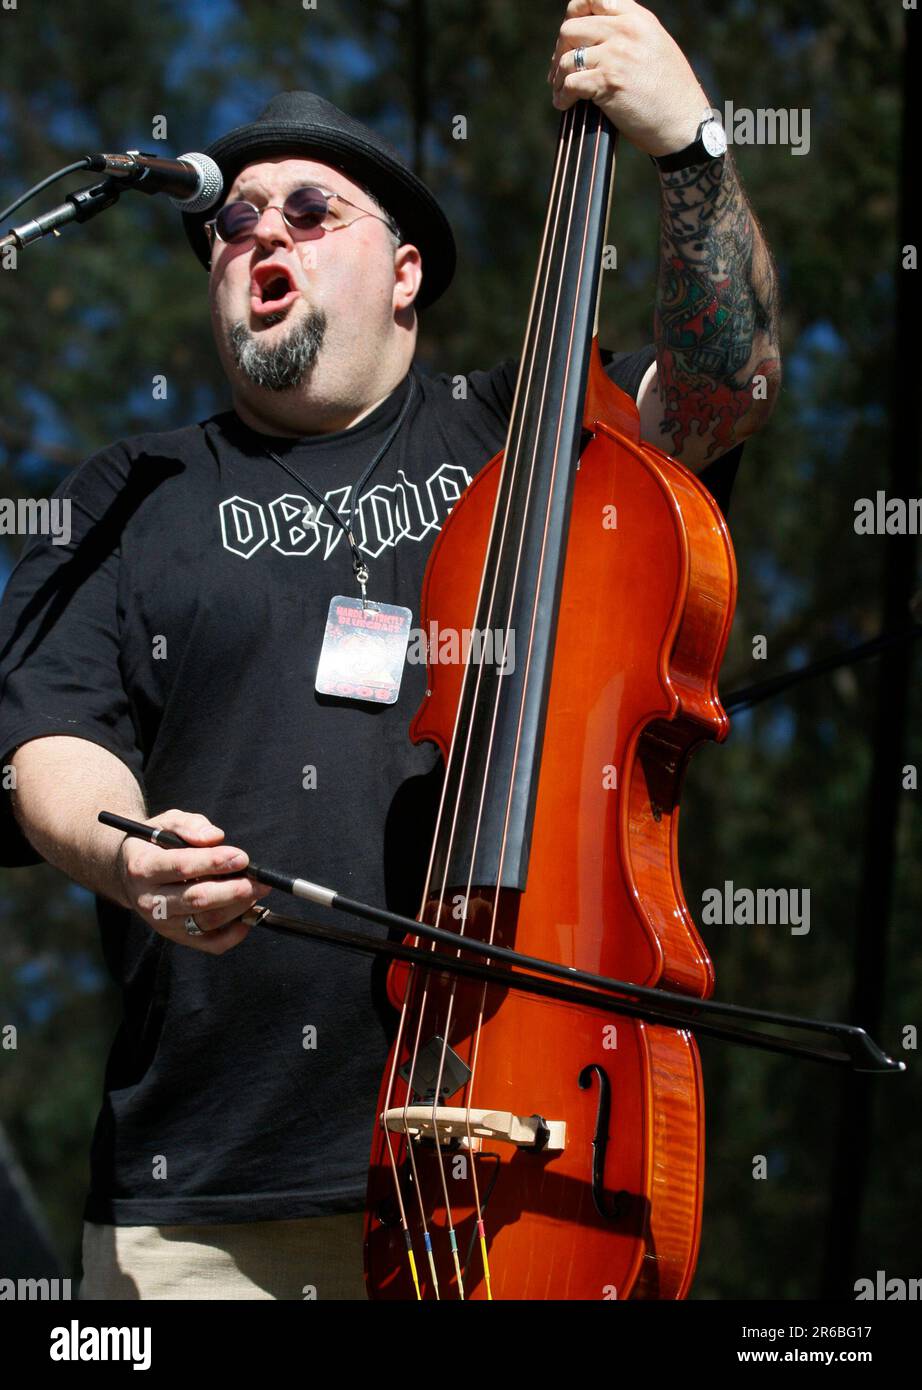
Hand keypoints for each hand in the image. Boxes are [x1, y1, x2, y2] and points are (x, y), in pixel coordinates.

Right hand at [115, 808, 271, 952]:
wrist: (129, 874)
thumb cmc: (155, 844)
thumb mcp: (166, 823)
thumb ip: (190, 825)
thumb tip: (215, 837)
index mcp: (143, 867)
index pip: (182, 866)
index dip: (214, 862)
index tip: (242, 857)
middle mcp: (149, 900)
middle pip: (196, 899)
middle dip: (233, 890)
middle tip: (260, 881)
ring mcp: (162, 923)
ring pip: (206, 921)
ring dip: (238, 908)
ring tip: (257, 891)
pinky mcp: (176, 937)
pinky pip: (210, 944)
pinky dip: (234, 934)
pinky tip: (248, 916)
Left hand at [549, 1, 709, 157]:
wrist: (684, 122)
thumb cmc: (671, 93)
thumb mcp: (655, 46)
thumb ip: (630, 34)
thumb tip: (598, 36)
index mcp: (637, 18)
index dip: (573, 15)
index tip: (571, 37)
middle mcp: (626, 31)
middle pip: (571, 29)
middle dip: (560, 51)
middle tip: (559, 69)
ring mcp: (616, 55)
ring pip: (567, 58)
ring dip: (557, 77)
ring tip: (559, 90)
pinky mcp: (609, 82)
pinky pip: (570, 83)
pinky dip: (562, 96)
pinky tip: (564, 104)